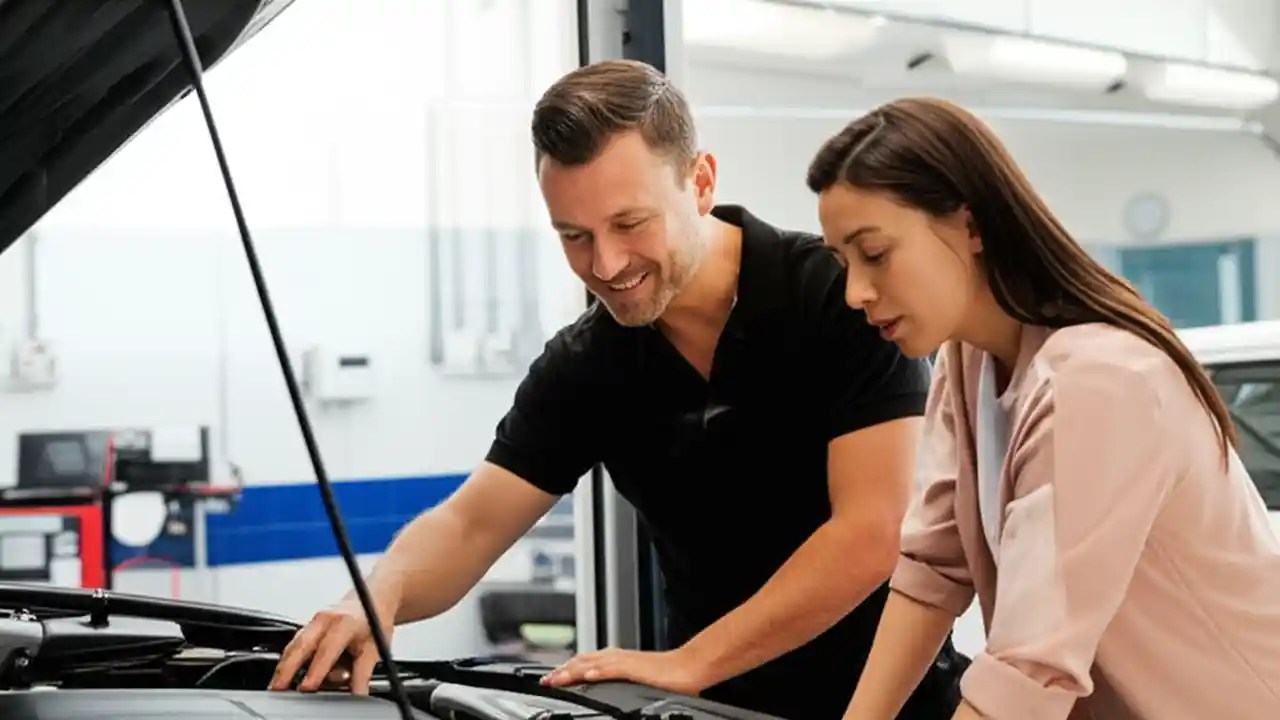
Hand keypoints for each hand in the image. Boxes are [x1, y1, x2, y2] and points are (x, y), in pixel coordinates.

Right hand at [269, 598, 394, 694]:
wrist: (374, 596)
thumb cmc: (375, 618)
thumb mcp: (375, 647)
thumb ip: (363, 673)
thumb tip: (358, 693)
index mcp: (344, 622)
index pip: (326, 650)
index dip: (316, 670)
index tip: (307, 687)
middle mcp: (326, 619)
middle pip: (300, 646)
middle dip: (287, 668)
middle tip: (277, 688)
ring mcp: (315, 620)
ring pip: (294, 644)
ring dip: (283, 665)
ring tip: (275, 685)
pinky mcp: (309, 625)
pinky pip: (295, 642)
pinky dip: (288, 658)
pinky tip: (283, 672)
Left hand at [539, 647, 708, 695]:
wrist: (689, 667)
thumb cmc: (669, 676)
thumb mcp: (639, 681)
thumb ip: (623, 684)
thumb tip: (610, 694)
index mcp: (618, 660)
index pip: (586, 662)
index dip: (567, 669)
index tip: (552, 679)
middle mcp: (617, 657)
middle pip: (582, 660)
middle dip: (562, 670)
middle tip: (545, 680)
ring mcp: (625, 661)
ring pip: (591, 663)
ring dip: (571, 670)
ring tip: (556, 679)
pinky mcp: (634, 668)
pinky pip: (611, 669)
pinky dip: (596, 671)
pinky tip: (585, 675)